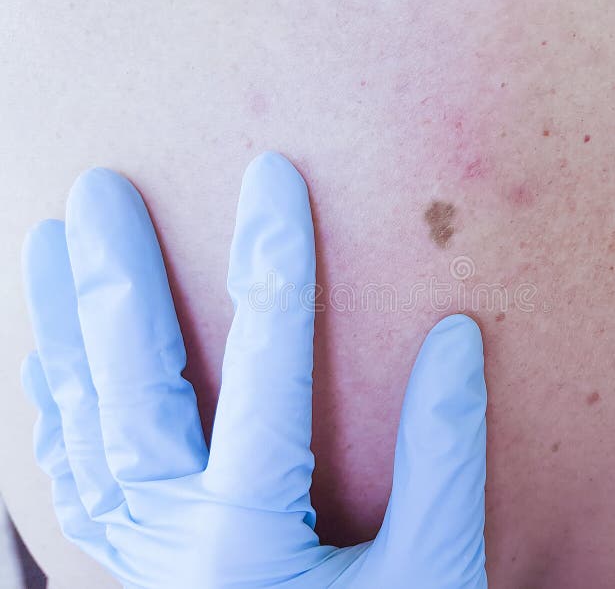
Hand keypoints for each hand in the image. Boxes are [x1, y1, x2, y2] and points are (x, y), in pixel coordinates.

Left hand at [21, 152, 487, 587]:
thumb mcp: (434, 575)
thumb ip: (444, 457)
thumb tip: (456, 340)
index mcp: (252, 540)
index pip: (269, 372)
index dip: (274, 264)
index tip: (273, 175)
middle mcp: (177, 542)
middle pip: (133, 389)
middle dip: (121, 279)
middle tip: (102, 191)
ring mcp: (141, 556)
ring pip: (79, 426)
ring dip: (63, 327)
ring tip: (51, 242)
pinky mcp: (136, 565)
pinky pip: (74, 475)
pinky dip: (54, 407)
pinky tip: (48, 356)